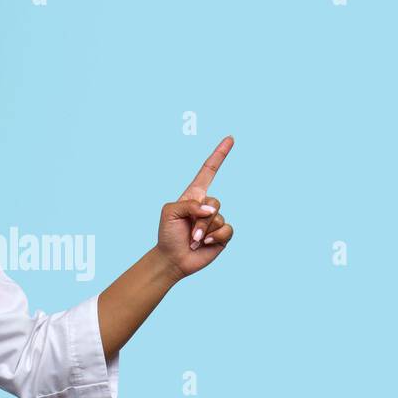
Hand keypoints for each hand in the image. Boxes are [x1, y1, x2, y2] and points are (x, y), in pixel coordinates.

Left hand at [156, 135, 234, 278]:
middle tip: (188, 232)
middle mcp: (207, 206)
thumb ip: (189, 204)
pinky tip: (204, 243)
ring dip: (204, 231)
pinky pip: (227, 230)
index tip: (230, 139)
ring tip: (193, 240)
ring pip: (219, 218)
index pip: (209, 170)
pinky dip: (215, 237)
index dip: (219, 154)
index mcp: (194, 195)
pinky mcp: (222, 235)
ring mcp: (216, 220)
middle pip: (215, 202)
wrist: (172, 258)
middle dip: (200, 220)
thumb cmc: (168, 233)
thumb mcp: (170, 212)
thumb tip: (211, 210)